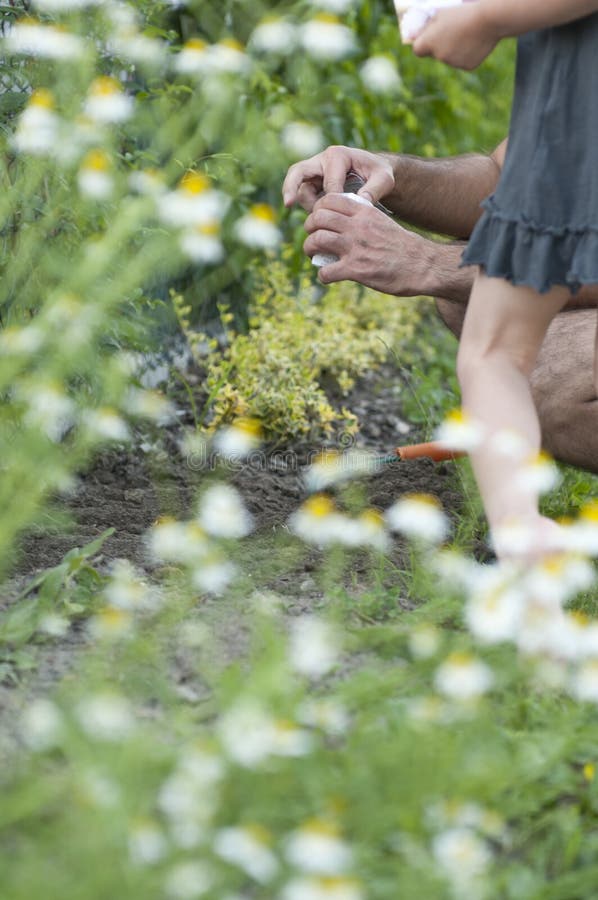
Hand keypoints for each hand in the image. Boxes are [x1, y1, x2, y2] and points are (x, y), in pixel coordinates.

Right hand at [282, 146, 394, 210]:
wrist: (374, 171)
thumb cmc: (379, 173)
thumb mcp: (384, 179)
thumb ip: (375, 190)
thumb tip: (361, 202)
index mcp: (338, 155)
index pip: (329, 183)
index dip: (335, 202)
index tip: (344, 215)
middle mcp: (322, 159)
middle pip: (298, 171)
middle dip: (291, 187)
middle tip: (288, 204)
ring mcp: (315, 171)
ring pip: (300, 187)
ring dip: (307, 204)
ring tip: (323, 217)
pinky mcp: (312, 181)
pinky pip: (303, 193)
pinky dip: (308, 206)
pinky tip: (319, 217)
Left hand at [303, 193, 429, 294]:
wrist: (423, 265)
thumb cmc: (403, 246)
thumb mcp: (382, 222)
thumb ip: (362, 219)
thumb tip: (342, 223)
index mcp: (364, 211)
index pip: (330, 199)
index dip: (318, 209)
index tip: (320, 220)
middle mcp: (357, 226)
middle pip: (318, 218)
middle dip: (309, 228)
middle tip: (313, 237)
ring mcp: (355, 247)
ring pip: (316, 240)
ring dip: (310, 249)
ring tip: (314, 255)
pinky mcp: (356, 269)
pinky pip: (326, 271)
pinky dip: (323, 276)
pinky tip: (328, 276)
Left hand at [412, 4, 498, 70]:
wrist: (488, 19)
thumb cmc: (463, 12)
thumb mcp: (441, 12)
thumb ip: (428, 25)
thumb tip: (416, 34)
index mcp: (430, 42)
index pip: (418, 50)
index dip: (422, 43)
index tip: (428, 37)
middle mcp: (439, 56)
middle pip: (435, 54)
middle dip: (440, 44)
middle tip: (452, 30)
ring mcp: (453, 63)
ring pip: (450, 58)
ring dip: (454, 49)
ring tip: (467, 34)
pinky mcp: (467, 66)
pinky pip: (463, 60)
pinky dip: (467, 53)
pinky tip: (475, 41)